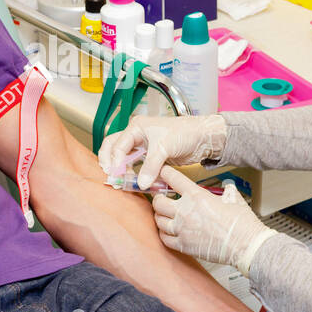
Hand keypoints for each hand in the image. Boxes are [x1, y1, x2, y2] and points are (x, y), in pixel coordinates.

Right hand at [98, 114, 227, 190]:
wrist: (202, 137)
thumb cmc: (184, 133)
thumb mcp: (164, 148)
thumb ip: (151, 166)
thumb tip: (141, 184)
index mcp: (136, 127)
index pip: (117, 144)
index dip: (114, 160)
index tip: (116, 174)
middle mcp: (136, 135)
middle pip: (113, 147)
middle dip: (109, 162)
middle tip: (110, 176)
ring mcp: (143, 146)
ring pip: (124, 157)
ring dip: (121, 169)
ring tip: (121, 182)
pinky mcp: (151, 156)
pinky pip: (136, 165)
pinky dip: (133, 173)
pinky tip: (133, 182)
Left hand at [152, 166, 273, 270]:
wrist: (246, 245)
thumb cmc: (241, 223)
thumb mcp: (234, 198)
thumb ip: (226, 190)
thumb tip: (228, 187)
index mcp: (197, 196)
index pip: (172, 178)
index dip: (164, 174)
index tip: (162, 174)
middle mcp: (186, 211)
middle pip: (158, 202)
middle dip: (158, 199)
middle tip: (161, 199)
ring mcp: (183, 229)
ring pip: (158, 220)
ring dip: (159, 217)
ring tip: (164, 215)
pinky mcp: (184, 245)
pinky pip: (164, 238)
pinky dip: (164, 234)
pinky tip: (168, 231)